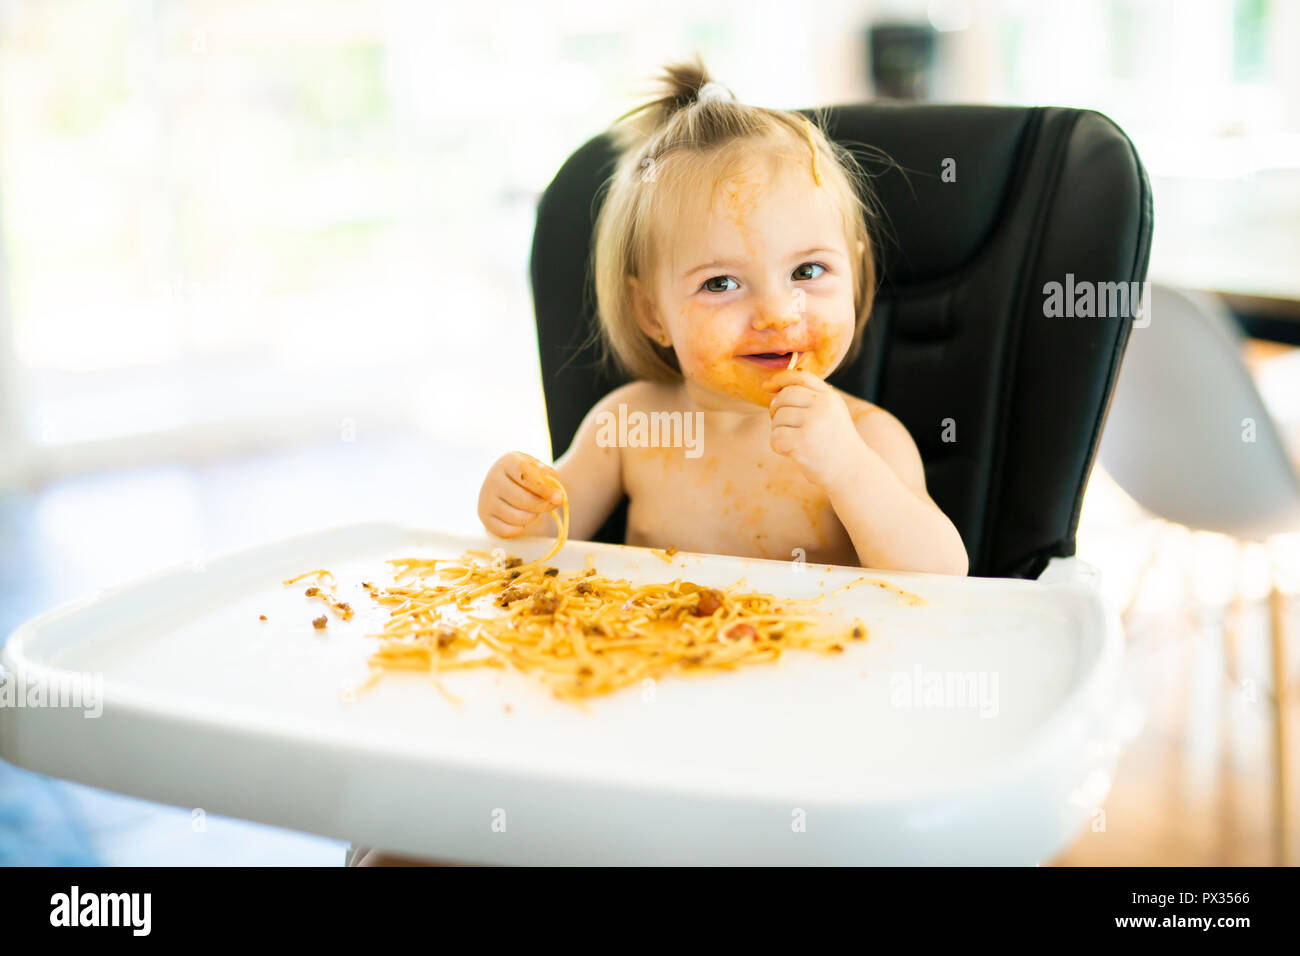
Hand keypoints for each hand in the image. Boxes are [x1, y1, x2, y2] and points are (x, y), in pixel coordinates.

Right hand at [478, 452, 563, 537]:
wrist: (504, 483)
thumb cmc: (526, 476)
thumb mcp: (538, 468)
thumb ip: (549, 477)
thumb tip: (554, 492)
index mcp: (508, 462)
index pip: (526, 476)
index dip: (544, 489)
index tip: (557, 497)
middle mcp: (493, 478)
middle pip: (523, 500)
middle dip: (542, 506)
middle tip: (552, 506)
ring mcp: (486, 498)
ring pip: (517, 517)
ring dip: (533, 517)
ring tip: (536, 511)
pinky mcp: (483, 515)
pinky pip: (506, 531)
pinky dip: (519, 529)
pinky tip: (522, 521)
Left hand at [761, 371, 861, 488]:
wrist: (851, 470)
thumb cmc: (834, 441)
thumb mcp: (830, 412)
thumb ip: (809, 397)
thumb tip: (770, 385)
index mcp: (829, 397)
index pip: (800, 377)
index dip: (780, 379)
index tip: (767, 386)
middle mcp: (822, 406)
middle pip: (783, 397)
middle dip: (776, 410)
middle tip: (784, 425)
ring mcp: (813, 424)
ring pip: (777, 418)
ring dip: (778, 431)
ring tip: (794, 441)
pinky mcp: (802, 443)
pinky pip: (775, 437)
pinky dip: (777, 446)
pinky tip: (789, 452)